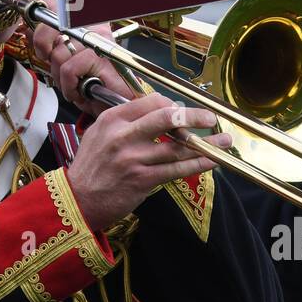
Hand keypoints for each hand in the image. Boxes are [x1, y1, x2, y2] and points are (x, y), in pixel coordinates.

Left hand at [8, 0, 136, 117]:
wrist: (115, 106)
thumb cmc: (94, 87)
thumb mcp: (67, 63)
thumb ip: (50, 45)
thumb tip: (27, 30)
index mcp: (86, 23)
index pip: (55, 8)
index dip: (42, 29)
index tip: (43, 50)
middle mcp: (95, 26)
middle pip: (53, 30)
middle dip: (51, 59)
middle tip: (63, 74)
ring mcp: (99, 40)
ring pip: (59, 54)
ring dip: (62, 78)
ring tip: (75, 85)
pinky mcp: (102, 58)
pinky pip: (70, 69)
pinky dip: (70, 86)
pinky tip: (81, 91)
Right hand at [66, 92, 231, 228]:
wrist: (77, 199)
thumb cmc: (91, 166)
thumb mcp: (99, 133)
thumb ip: (125, 121)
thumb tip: (158, 112)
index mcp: (113, 119)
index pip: (151, 102)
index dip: (172, 105)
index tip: (183, 112)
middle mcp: (123, 135)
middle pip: (167, 118)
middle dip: (194, 116)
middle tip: (210, 118)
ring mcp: (134, 158)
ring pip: (178, 147)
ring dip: (205, 144)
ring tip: (224, 140)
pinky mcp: (142, 179)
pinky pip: (177, 170)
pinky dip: (198, 164)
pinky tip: (213, 160)